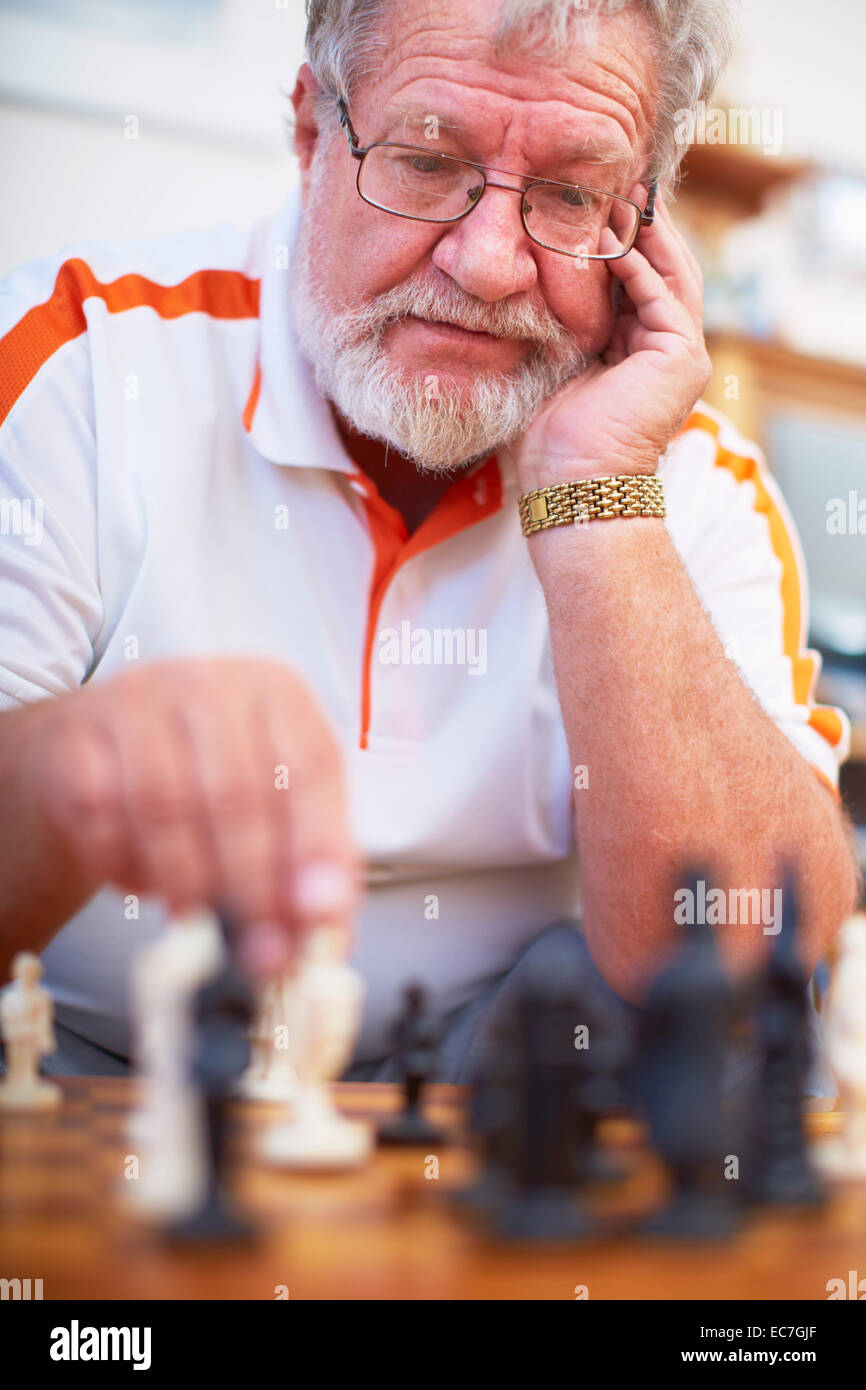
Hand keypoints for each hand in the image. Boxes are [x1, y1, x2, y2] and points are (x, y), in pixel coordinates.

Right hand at [31, 658, 358, 973]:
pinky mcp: (75, 734)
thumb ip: (310, 864)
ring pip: (165, 804)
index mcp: (277, 692)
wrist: (96, 749)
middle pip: (238, 791)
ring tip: (199, 923)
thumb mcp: (272, 804)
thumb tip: (330, 933)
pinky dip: (123, 865)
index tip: (316, 915)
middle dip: (253, 886)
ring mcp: (136, 700)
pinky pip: (100, 812)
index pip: (309, 766)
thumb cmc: (203, 778)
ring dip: (186, 881)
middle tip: (261, 952)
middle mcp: (209, 683)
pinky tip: (141, 886)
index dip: (316, 846)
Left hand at [505, 188, 711, 491]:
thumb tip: (523, 284)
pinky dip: (638, 266)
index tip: (591, 209)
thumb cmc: (548, 441)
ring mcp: (679, 355)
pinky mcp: (681, 358)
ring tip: (619, 198)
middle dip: (640, 228)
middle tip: (616, 186)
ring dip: (644, 236)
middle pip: (660, 272)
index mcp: (634, 355)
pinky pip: (662, 296)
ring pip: (670, 276)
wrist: (571, 483)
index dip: (617, 245)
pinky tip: (611, 240)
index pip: (634, 285)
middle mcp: (664, 352)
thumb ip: (553, 326)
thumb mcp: (549, 366)